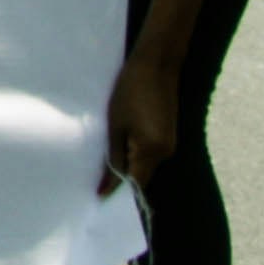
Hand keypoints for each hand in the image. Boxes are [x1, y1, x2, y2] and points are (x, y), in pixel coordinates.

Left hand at [97, 40, 183, 198]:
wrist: (155, 64)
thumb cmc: (130, 90)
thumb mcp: (116, 125)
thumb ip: (113, 157)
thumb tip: (107, 187)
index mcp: (152, 151)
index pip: (135, 183)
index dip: (117, 192)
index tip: (96, 200)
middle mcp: (166, 153)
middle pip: (142, 177)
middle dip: (121, 181)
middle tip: (94, 186)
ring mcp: (169, 144)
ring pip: (145, 165)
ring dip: (127, 167)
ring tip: (102, 169)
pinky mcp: (168, 135)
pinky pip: (149, 154)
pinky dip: (135, 156)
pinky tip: (118, 151)